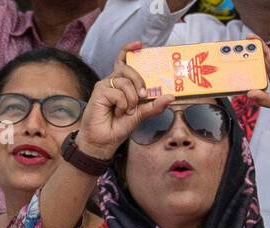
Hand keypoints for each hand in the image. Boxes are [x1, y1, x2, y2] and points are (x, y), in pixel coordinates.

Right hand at [76, 42, 174, 159]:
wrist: (103, 142)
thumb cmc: (117, 128)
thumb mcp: (140, 115)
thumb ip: (154, 105)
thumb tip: (171, 97)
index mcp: (121, 84)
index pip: (123, 61)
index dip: (129, 50)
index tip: (139, 44)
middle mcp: (112, 82)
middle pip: (128, 68)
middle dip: (139, 82)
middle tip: (143, 97)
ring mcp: (105, 86)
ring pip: (125, 82)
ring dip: (131, 99)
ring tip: (125, 111)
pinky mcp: (99, 92)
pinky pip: (118, 92)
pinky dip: (122, 104)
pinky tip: (116, 112)